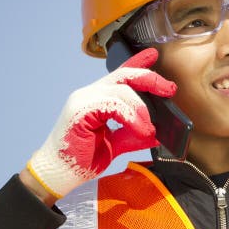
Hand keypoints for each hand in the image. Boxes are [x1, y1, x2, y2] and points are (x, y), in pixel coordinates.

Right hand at [27, 48, 175, 197]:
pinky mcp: (79, 110)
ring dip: (141, 108)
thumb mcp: (115, 144)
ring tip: (150, 127)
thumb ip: (134, 135)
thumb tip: (158, 133)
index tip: (153, 54)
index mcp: (99, 98)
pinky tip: (141, 128)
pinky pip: (113, 104)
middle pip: (125, 75)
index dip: (137, 62)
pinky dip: (131, 116)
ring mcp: (83, 100)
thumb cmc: (82, 158)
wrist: (59, 175)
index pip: (120, 74)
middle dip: (150, 79)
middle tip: (169, 89)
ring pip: (121, 89)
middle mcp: (90, 94)